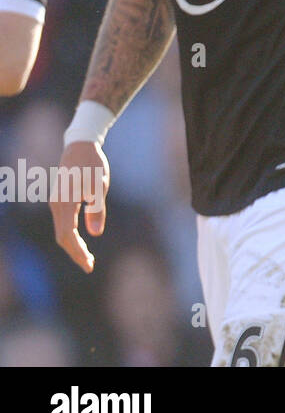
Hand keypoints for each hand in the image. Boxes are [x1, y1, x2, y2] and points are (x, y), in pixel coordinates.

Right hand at [48, 141, 109, 272]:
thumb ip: (97, 209)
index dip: (77, 252)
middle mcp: (56, 205)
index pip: (67, 236)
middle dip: (75, 253)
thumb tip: (95, 233)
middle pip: (62, 237)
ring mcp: (56, 203)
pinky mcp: (60, 201)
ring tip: (88, 259)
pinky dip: (71, 236)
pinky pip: (63, 224)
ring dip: (73, 246)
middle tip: (90, 266)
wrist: (80, 146)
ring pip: (62, 231)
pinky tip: (82, 242)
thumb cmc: (92, 164)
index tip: (89, 265)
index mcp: (64, 203)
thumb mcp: (100, 185)